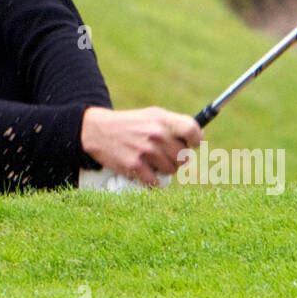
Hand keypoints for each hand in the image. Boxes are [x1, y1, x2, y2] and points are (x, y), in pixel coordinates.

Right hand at [80, 105, 202, 187]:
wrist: (97, 131)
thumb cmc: (130, 124)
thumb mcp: (151, 115)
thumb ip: (174, 125)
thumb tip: (199, 136)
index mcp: (162, 119)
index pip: (192, 130)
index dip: (196, 140)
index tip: (192, 144)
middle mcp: (156, 134)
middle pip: (184, 157)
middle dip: (176, 158)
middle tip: (163, 154)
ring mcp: (145, 151)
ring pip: (171, 170)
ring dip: (163, 169)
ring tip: (150, 160)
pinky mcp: (135, 166)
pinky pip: (156, 182)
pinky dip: (152, 180)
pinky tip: (144, 171)